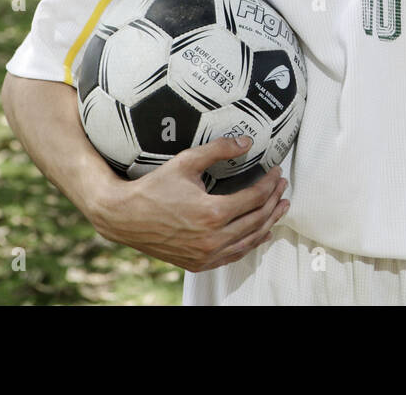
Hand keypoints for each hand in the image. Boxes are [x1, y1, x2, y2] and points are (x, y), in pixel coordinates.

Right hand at [89, 135, 288, 271]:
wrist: (123, 216)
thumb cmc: (153, 187)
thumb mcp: (186, 161)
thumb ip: (218, 150)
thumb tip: (246, 141)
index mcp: (212, 213)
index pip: (255, 197)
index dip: (270, 183)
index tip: (277, 172)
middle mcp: (212, 238)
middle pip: (258, 219)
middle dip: (274, 201)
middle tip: (283, 187)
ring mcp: (206, 254)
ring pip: (250, 240)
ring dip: (269, 223)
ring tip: (280, 207)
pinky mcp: (198, 263)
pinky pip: (233, 256)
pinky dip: (251, 244)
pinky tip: (261, 234)